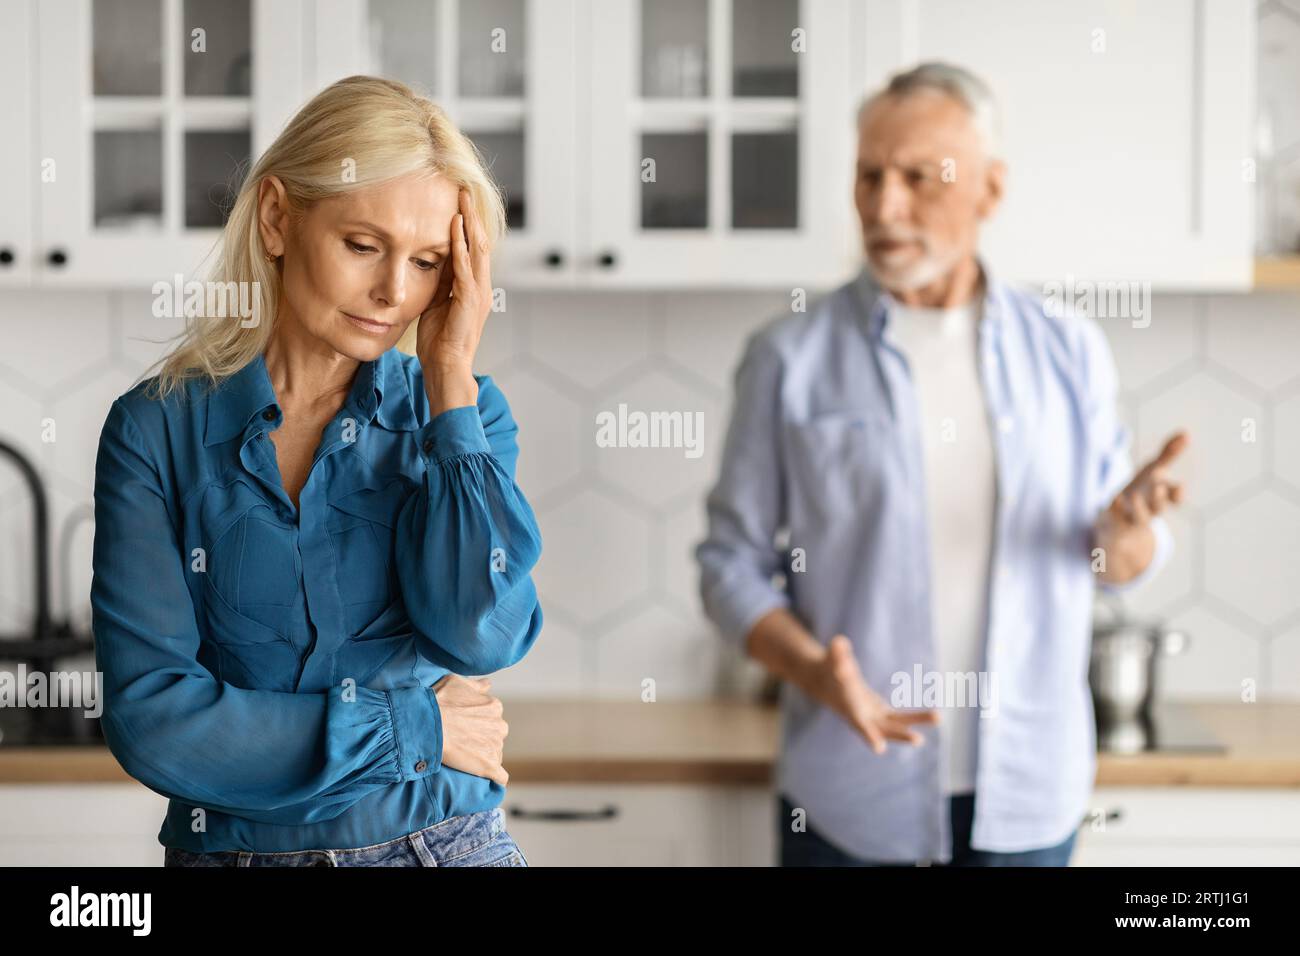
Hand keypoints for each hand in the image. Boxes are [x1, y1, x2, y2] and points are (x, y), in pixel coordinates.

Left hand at [416, 187, 491, 375]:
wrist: (446, 367)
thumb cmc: (439, 341)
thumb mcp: (436, 303)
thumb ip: (440, 282)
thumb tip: (435, 259)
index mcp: (473, 288)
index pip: (473, 249)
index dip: (468, 224)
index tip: (459, 201)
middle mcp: (480, 287)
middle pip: (479, 243)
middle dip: (472, 216)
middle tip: (464, 190)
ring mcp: (477, 294)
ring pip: (477, 250)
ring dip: (469, 224)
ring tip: (462, 200)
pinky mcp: (469, 302)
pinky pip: (465, 268)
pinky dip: (461, 246)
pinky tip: (456, 227)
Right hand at [432, 674, 507, 785]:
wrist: (428, 724)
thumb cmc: (439, 701)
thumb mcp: (457, 682)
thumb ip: (476, 685)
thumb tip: (488, 684)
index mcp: (494, 706)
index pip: (492, 719)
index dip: (478, 725)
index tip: (464, 728)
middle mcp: (500, 726)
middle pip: (495, 736)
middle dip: (482, 740)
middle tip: (462, 743)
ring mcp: (496, 747)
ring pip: (494, 754)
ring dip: (483, 757)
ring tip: (464, 758)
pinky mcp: (490, 766)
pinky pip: (500, 777)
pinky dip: (494, 778)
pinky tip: (485, 779)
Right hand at [807, 634, 939, 754]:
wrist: (826, 684)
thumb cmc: (829, 668)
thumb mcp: (831, 658)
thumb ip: (837, 652)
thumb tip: (839, 642)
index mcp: (848, 707)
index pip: (858, 722)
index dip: (868, 735)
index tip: (880, 748)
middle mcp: (862, 717)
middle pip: (883, 729)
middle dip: (900, 734)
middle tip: (918, 739)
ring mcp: (873, 718)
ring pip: (896, 725)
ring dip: (917, 722)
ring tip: (938, 717)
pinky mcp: (882, 714)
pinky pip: (901, 718)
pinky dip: (917, 718)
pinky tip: (937, 716)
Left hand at [1094, 430, 1188, 581]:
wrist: (1120, 526)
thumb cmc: (1141, 492)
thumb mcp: (1153, 471)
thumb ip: (1169, 454)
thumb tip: (1186, 432)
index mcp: (1159, 498)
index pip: (1173, 497)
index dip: (1177, 494)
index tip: (1179, 486)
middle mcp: (1148, 510)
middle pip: (1157, 508)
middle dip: (1159, 500)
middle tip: (1158, 488)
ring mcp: (1130, 520)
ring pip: (1138, 518)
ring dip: (1138, 508)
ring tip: (1133, 496)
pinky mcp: (1112, 526)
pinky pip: (1114, 522)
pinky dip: (1114, 512)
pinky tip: (1113, 501)